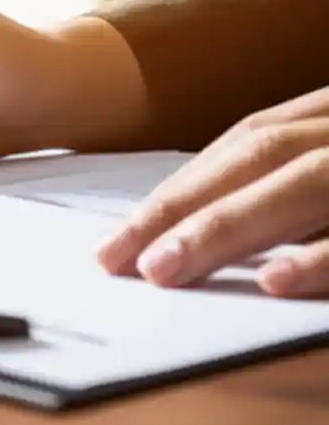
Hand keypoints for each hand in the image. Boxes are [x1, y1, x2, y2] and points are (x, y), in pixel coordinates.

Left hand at [97, 87, 328, 296]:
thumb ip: (294, 191)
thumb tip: (203, 231)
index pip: (251, 143)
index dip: (182, 187)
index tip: (121, 236)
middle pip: (261, 154)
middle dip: (180, 207)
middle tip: (115, 257)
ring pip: (306, 180)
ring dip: (223, 227)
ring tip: (160, 270)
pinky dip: (319, 257)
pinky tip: (271, 281)